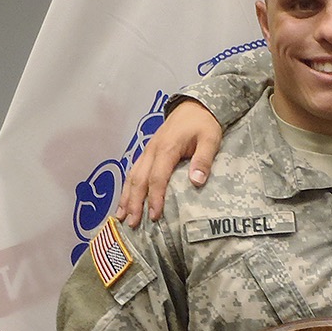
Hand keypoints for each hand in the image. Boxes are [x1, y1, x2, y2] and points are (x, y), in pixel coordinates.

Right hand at [116, 101, 224, 226]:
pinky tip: (124, 201)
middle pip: (139, 179)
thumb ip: (203, 160)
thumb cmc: (203, 124)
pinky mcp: (147, 153)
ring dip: (126, 197)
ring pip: (132, 176)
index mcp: (167, 148)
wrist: (194, 106)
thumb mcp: (210, 139)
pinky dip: (127, 188)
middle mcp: (152, 151)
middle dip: (134, 202)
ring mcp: (147, 151)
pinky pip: (134, 171)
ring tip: (121, 217)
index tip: (155, 216)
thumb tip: (196, 182)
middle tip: (133, 224)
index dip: (155, 198)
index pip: (157, 177)